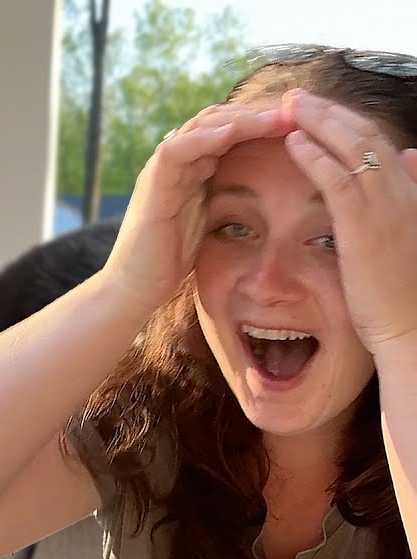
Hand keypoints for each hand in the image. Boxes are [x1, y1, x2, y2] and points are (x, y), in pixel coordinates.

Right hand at [102, 103, 294, 312]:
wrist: (134, 288)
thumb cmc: (171, 262)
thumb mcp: (210, 221)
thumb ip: (227, 198)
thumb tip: (269, 191)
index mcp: (193, 169)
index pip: (229, 129)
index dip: (264, 122)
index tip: (302, 122)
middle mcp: (177, 162)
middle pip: (218, 119)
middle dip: (259, 112)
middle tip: (298, 110)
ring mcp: (162, 171)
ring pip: (200, 127)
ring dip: (240, 119)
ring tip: (276, 117)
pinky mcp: (152, 186)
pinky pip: (176, 151)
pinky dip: (203, 138)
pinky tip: (232, 132)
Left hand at [283, 89, 416, 354]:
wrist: (411, 326)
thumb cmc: (404, 288)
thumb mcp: (409, 231)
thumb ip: (410, 190)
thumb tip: (414, 156)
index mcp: (410, 192)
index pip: (377, 142)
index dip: (346, 121)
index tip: (317, 108)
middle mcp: (402, 191)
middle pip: (364, 135)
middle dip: (328, 112)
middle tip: (295, 97)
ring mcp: (386, 207)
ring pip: (351, 148)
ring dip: (318, 122)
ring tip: (288, 108)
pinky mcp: (365, 226)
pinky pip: (337, 180)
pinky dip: (315, 156)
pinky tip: (293, 143)